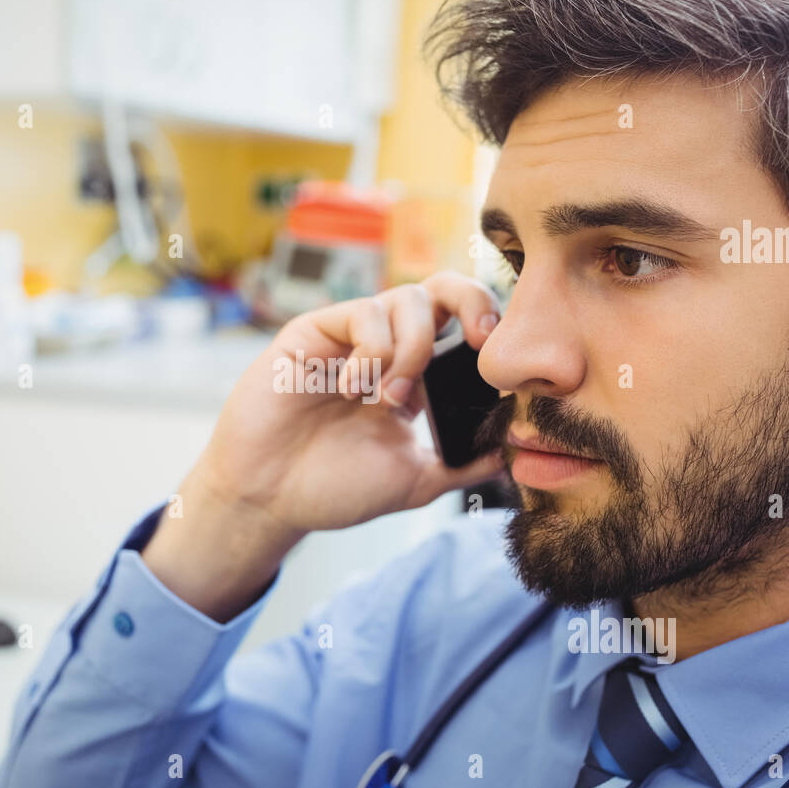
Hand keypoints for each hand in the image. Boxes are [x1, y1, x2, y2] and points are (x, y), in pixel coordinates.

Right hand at [142, 273, 504, 620]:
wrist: (270, 499)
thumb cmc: (333, 487)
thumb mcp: (417, 480)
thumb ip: (465, 464)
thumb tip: (518, 453)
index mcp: (415, 374)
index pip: (463, 324)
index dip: (489, 328)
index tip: (502, 365)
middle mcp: (387, 347)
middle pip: (443, 288)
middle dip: (472, 303)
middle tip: (479, 342)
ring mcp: (350, 337)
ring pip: (407, 299)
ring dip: (414, 349)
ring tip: (390, 400)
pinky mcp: (314, 332)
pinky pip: (362, 314)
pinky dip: (373, 351)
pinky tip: (355, 390)